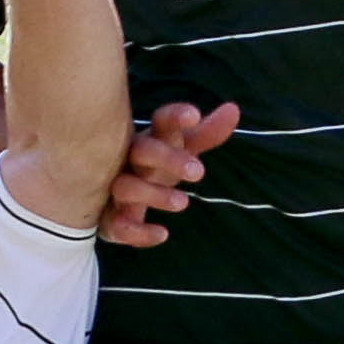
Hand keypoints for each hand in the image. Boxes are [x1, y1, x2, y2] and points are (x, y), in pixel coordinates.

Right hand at [101, 99, 226, 249]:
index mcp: (152, 140)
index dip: (175, 116)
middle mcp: (130, 160)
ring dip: (155, 195)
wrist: (109, 197)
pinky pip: (118, 226)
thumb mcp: (181, 149)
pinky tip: (161, 235)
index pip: (161, 121)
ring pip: (126, 187)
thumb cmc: (154, 166)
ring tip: (184, 203)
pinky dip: (139, 233)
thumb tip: (233, 109)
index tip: (194, 116)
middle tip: (199, 172)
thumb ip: (207, 134)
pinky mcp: (110, 219)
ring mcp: (117, 188)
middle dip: (169, 158)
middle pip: (143, 150)